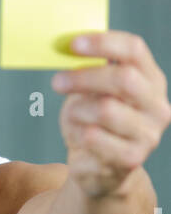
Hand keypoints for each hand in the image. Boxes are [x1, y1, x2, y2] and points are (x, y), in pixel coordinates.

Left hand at [51, 31, 170, 196]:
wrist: (100, 170)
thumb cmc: (94, 123)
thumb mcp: (93, 93)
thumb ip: (89, 70)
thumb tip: (68, 46)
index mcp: (151, 80)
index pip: (134, 50)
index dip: (103, 43)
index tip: (73, 44)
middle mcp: (157, 106)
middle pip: (123, 78)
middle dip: (84, 77)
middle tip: (57, 82)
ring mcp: (149, 134)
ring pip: (105, 110)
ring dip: (78, 111)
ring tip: (72, 117)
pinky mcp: (132, 159)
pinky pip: (93, 138)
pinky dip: (76, 134)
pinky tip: (77, 138)